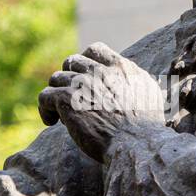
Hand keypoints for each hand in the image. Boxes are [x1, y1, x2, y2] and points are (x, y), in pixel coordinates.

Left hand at [38, 42, 165, 161]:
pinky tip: (51, 122)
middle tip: (72, 99)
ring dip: (56, 95)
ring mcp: (83, 84)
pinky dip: (45, 109)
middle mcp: (101, 71)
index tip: (84, 78)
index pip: (95, 50)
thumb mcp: (150, 96)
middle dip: (68, 79)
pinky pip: (46, 96)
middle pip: (72, 62)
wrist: (137, 145)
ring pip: (56, 78)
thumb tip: (133, 78)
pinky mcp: (68, 99)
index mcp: (121, 68)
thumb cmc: (147, 129)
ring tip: (61, 114)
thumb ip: (138, 81)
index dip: (84, 62)